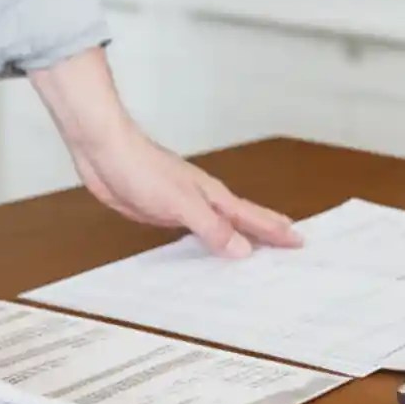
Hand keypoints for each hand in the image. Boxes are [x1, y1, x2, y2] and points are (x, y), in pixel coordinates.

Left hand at [73, 128, 301, 257]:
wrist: (105, 151)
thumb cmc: (142, 168)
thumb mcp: (181, 204)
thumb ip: (211, 227)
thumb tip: (242, 250)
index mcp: (213, 196)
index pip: (253, 217)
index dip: (276, 231)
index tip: (299, 241)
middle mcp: (204, 200)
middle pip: (243, 220)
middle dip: (267, 232)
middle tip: (289, 245)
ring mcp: (184, 205)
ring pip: (220, 226)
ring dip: (238, 238)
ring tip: (253, 252)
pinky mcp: (162, 212)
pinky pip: (194, 232)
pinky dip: (206, 243)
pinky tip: (204, 250)